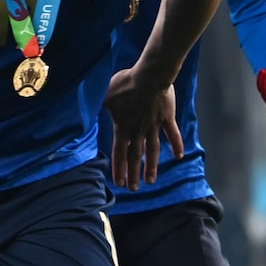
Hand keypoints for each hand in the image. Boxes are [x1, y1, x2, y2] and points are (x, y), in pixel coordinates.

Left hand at [103, 68, 181, 188]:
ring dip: (152, 166)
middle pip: (135, 156)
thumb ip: (99, 106)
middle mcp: (138, 131)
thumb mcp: (105, 96)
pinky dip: (177, 145)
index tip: (120, 183)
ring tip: (151, 181)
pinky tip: (179, 156)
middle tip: (134, 188)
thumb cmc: (126, 85)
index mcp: (123, 128)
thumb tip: (86, 111)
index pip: (119, 153)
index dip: (119, 169)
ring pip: (153, 151)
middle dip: (134, 174)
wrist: (149, 77)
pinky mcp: (167, 118)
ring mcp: (154, 126)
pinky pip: (173, 134)